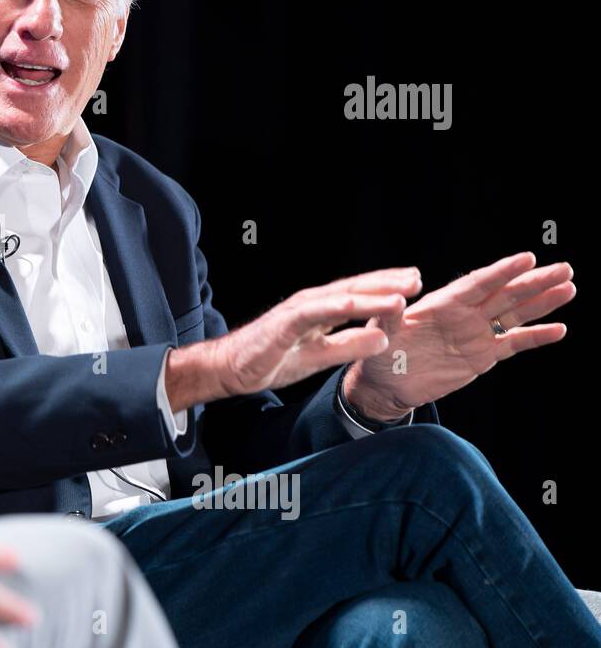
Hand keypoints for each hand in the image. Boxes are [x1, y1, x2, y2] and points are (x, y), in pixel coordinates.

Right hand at [204, 266, 423, 398]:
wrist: (230, 369)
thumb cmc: (271, 359)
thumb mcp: (320, 356)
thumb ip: (349, 346)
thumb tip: (385, 339)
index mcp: (321, 312)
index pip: (359, 296)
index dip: (386, 291)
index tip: (416, 286)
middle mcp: (311, 304)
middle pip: (354, 289)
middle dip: (386, 283)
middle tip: (417, 278)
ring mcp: (297, 311)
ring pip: (339, 297)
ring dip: (370, 293)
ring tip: (401, 291)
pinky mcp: (284, 323)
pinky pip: (314, 313)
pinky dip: (337, 307)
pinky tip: (358, 305)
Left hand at [343, 251, 574, 419]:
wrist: (386, 385)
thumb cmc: (379, 353)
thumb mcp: (380, 332)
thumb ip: (389, 316)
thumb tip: (396, 300)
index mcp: (442, 304)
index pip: (477, 284)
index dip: (502, 271)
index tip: (527, 258)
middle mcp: (463, 314)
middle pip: (505, 294)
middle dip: (534, 281)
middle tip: (565, 268)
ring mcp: (475, 334)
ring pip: (515, 314)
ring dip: (542, 302)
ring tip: (569, 288)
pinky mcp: (482, 356)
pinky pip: (514, 343)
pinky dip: (536, 337)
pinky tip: (559, 329)